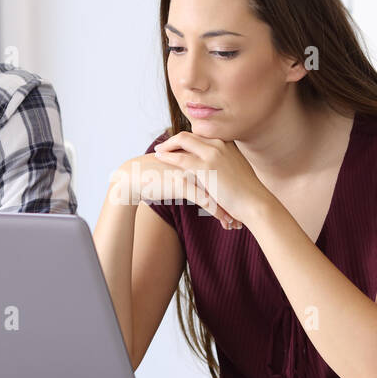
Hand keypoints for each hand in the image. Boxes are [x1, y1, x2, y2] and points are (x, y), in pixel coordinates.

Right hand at [110, 152, 241, 228]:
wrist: (134, 177)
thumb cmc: (156, 175)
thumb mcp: (179, 169)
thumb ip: (194, 170)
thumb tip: (207, 180)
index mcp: (198, 154)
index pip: (223, 171)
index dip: (233, 188)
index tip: (240, 202)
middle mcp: (197, 160)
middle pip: (224, 181)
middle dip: (234, 200)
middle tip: (243, 215)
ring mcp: (192, 172)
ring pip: (218, 192)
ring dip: (228, 208)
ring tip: (236, 222)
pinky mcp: (183, 184)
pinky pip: (206, 200)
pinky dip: (217, 212)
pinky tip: (224, 221)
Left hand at [152, 132, 272, 225]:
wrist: (256, 203)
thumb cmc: (248, 193)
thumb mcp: (238, 171)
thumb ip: (227, 164)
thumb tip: (219, 168)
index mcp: (228, 143)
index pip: (202, 134)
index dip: (188, 138)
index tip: (178, 144)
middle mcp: (220, 143)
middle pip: (190, 134)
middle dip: (174, 139)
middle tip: (163, 146)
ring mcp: (213, 153)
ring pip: (183, 141)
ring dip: (168, 145)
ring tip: (158, 151)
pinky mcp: (206, 167)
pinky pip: (180, 158)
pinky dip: (168, 157)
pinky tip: (159, 158)